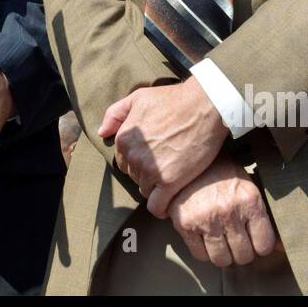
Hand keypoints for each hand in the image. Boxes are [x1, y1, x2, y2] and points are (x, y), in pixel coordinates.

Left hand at [99, 77, 227, 217]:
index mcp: (124, 138)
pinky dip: (161, 208)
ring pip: (146, 191)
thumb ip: (115, 114)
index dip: (138, 160)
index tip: (153, 156)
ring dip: (157, 187)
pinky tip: (169, 202)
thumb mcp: (138, 98)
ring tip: (173, 176)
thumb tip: (102, 133)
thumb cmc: (174, 100)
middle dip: (147, 173)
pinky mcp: (170, 182)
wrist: (205, 106)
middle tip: (166, 163)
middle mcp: (133, 156)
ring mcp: (151, 171)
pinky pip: (157, 206)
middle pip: (135, 177)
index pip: (123, 162)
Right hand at [168, 154, 281, 266]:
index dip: (260, 245)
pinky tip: (205, 237)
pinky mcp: (185, 223)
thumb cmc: (224, 175)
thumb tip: (281, 248)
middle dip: (241, 251)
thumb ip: (265, 217)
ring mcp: (206, 218)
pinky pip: (200, 255)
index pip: (264, 246)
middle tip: (236, 239)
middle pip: (243, 256)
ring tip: (221, 240)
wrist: (190, 159)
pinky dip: (203, 251)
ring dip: (223, 254)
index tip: (254, 239)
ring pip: (222, 260)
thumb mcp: (250, 189)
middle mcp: (229, 211)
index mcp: (250, 201)